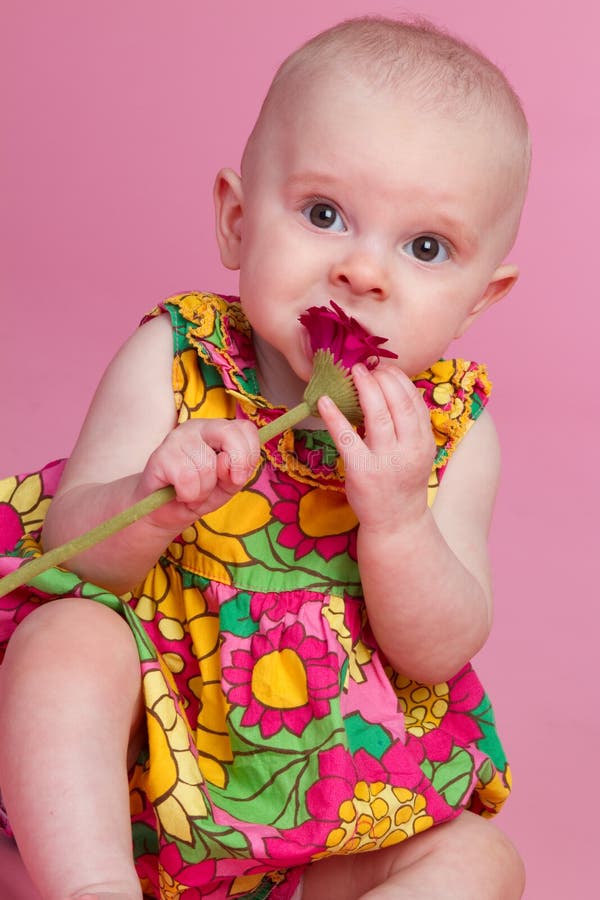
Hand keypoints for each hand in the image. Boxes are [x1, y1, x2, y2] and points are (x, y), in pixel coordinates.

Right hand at [135, 418, 260, 530]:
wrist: (164, 511)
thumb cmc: (198, 493)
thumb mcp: (227, 486)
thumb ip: (237, 472)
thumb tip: (227, 460)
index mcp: (217, 430)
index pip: (245, 428)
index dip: (250, 454)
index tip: (240, 477)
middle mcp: (197, 428)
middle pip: (228, 433)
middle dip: (235, 464)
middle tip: (222, 485)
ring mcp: (177, 438)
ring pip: (207, 465)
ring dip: (204, 490)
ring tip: (194, 492)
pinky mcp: (160, 455)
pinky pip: (187, 478)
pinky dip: (189, 495)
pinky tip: (181, 494)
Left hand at [318, 363, 434, 531]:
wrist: (397, 523)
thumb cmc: (402, 482)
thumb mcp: (417, 453)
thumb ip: (411, 425)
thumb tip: (394, 387)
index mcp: (424, 442)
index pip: (414, 401)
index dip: (399, 380)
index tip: (384, 368)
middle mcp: (409, 449)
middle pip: (398, 403)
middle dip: (382, 379)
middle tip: (366, 366)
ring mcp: (385, 460)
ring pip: (377, 415)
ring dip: (364, 388)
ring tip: (353, 372)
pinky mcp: (362, 470)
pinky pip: (346, 437)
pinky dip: (334, 416)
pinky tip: (324, 401)